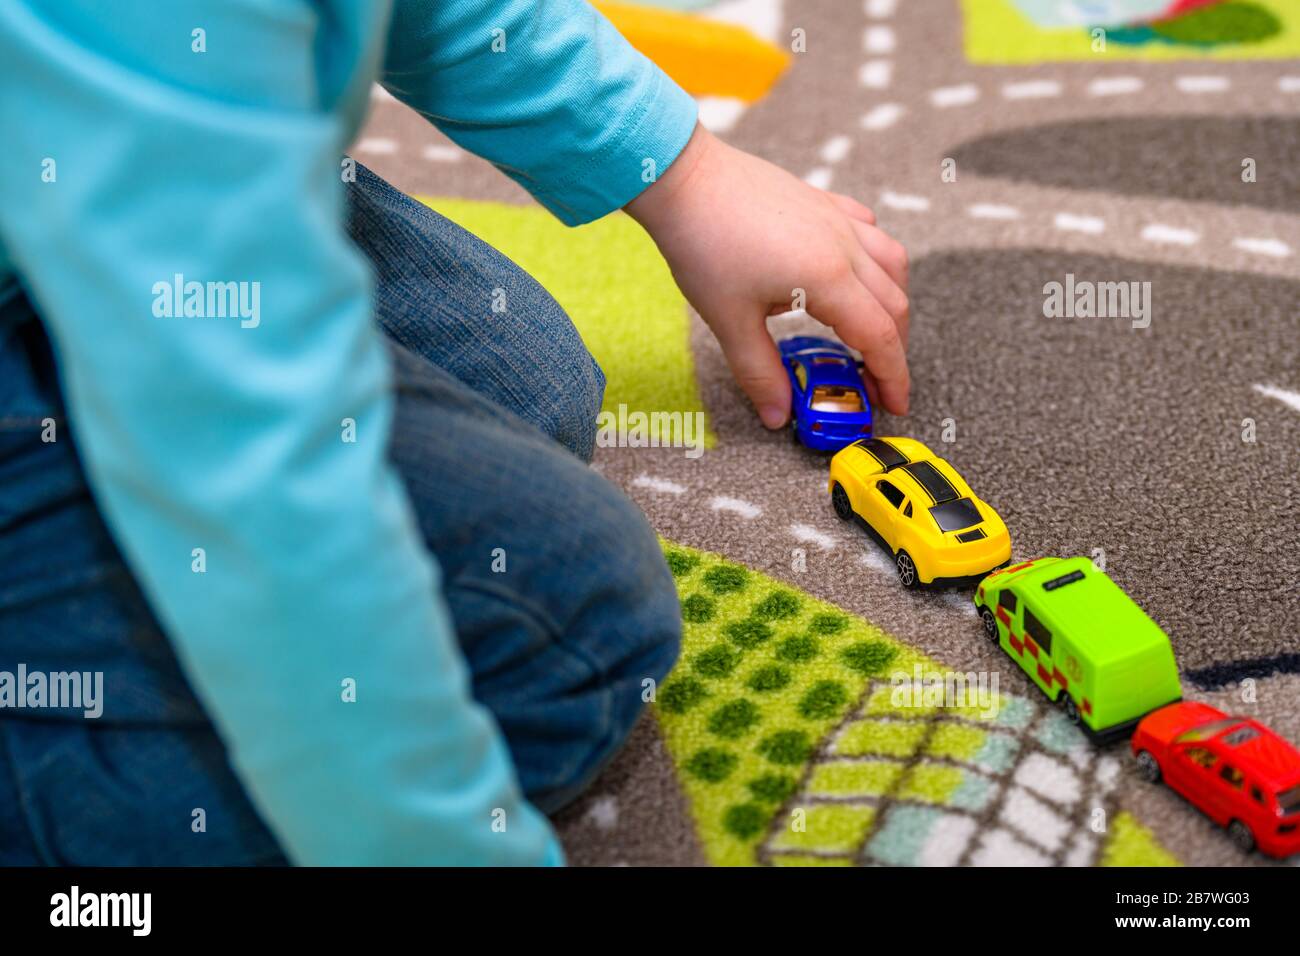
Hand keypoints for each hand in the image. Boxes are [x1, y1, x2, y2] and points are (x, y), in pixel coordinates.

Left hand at [626, 124, 909, 426]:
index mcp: (828, 278)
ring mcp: (837, 219)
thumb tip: (778, 415)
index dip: (893, 376)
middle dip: (895, 349)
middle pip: (894, 304)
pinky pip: (869, 232)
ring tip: (874, 333)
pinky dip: (875, 261)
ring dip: (892, 304)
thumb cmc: (703, 244)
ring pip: (891, 264)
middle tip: (878, 383)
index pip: (880, 336)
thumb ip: (759, 372)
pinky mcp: (822, 202)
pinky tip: (855, 274)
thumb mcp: (729, 320)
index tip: (895, 405)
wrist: (683, 178)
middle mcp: (845, 245)